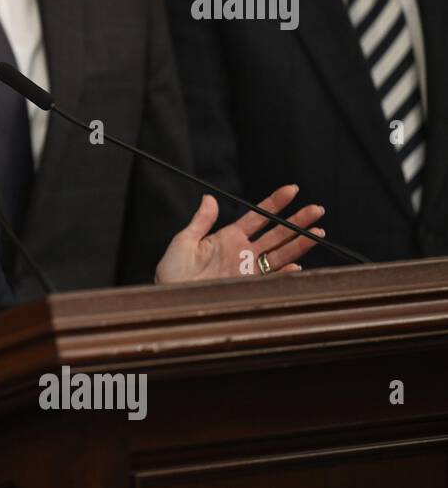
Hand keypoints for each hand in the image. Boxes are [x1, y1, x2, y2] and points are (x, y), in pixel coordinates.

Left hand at [155, 184, 324, 283]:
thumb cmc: (173, 272)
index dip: (275, 203)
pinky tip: (297, 265)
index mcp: (228, 237)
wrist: (169, 298)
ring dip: (299, 244)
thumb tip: (209, 197)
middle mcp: (242, 252)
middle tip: (317, 209)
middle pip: (276, 233)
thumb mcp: (184, 241)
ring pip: (280, 253)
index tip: (292, 190)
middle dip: (297, 221)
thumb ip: (201, 221)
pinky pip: (271, 278)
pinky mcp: (248, 286)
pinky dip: (284, 273)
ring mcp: (247, 270)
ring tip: (319, 232)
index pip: (258, 217)